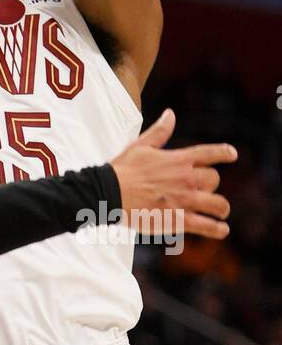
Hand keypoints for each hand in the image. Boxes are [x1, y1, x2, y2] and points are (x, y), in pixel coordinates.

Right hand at [110, 109, 235, 240]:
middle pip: (214, 179)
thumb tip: (170, 114)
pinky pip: (207, 225)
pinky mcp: (179, 220)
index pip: (209, 154)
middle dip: (211, 184)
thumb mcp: (141, 145)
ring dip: (221, 208)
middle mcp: (186, 179)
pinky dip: (217, 229)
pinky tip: (222, 230)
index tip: (232, 154)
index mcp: (178, 160)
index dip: (223, 153)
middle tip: (205, 189)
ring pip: (218, 204)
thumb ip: (160, 131)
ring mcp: (185, 200)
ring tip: (220, 212)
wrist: (111, 192)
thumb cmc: (123, 169)